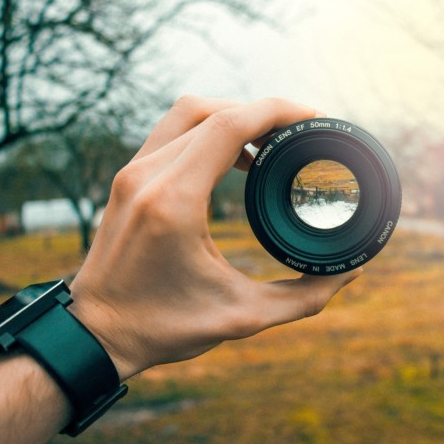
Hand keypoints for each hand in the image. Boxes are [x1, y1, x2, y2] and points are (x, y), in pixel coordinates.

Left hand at [68, 96, 361, 379]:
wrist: (94, 334)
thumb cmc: (162, 328)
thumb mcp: (242, 318)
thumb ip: (304, 298)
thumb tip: (350, 275)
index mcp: (174, 202)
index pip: (229, 125)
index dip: (278, 111)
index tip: (313, 117)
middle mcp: (148, 176)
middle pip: (212, 109)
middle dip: (262, 112)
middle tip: (298, 131)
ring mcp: (132, 173)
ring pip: (188, 113)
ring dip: (232, 115)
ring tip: (269, 143)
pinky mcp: (127, 178)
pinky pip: (171, 132)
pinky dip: (207, 130)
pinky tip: (234, 156)